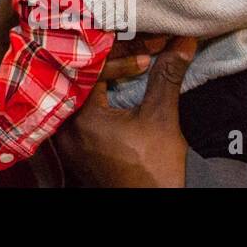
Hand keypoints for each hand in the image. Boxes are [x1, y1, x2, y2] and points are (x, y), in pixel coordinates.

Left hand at [51, 36, 196, 186]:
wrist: (155, 204)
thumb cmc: (155, 167)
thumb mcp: (162, 117)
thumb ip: (167, 76)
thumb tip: (182, 43)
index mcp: (81, 118)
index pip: (91, 71)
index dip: (120, 57)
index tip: (146, 56)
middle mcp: (65, 128)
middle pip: (78, 81)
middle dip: (104, 64)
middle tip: (128, 52)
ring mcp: (65, 142)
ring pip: (74, 96)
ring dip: (96, 80)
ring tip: (119, 68)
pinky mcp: (72, 151)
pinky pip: (75, 114)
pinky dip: (91, 99)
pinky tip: (108, 93)